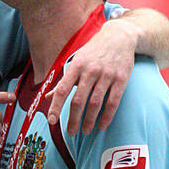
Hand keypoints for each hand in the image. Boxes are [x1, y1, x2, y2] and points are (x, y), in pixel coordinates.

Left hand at [47, 17, 138, 135]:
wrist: (119, 36)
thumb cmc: (94, 51)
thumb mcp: (77, 61)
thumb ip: (64, 81)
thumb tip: (48, 97)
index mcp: (76, 66)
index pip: (62, 89)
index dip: (56, 107)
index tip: (51, 121)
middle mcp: (91, 70)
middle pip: (79, 100)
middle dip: (73, 119)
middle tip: (71, 132)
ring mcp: (107, 75)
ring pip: (95, 103)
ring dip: (89, 121)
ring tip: (85, 131)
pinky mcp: (121, 79)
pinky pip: (113, 102)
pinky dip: (106, 117)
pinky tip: (101, 126)